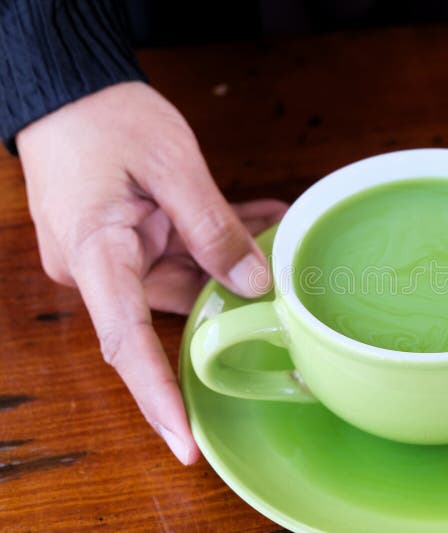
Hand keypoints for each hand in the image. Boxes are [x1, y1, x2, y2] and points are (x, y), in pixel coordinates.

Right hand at [17, 82, 287, 463]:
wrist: (70, 85)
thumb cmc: (108, 116)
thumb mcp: (172, 167)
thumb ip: (214, 228)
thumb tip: (253, 285)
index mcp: (95, 255)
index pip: (125, 343)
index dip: (157, 397)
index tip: (183, 443)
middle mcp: (99, 267)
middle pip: (169, 308)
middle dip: (227, 303)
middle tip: (286, 300)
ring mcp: (112, 254)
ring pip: (183, 278)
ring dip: (230, 260)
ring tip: (277, 231)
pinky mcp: (126, 239)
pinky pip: (179, 253)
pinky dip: (216, 241)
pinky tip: (260, 217)